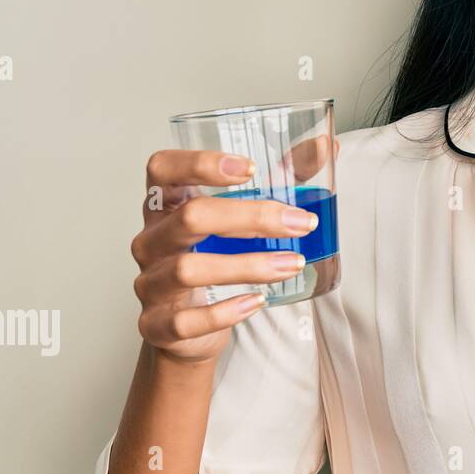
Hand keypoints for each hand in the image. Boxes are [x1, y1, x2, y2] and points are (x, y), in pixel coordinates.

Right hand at [130, 149, 320, 364]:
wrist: (188, 328)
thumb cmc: (214, 256)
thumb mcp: (243, 213)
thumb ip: (281, 177)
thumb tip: (325, 145)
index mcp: (165, 205)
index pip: (163, 169)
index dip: (200, 163)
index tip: (250, 168)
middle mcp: (151, 240)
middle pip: (190, 217)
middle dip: (251, 218)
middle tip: (300, 223)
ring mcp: (150, 283)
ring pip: (189, 268)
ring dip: (249, 265)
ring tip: (292, 263)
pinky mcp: (158, 324)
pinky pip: (187, 319)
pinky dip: (226, 311)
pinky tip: (257, 302)